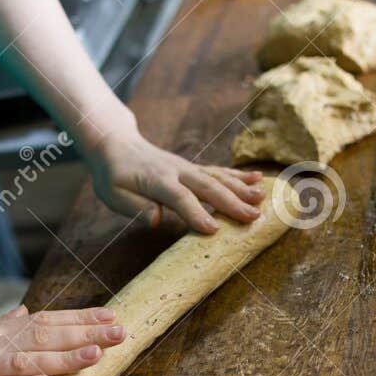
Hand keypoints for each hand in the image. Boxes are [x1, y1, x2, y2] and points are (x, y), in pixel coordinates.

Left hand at [85, 129, 264, 233]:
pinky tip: (258, 178)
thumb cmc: (113, 175)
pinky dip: (239, 175)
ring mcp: (188, 168)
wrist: (116, 144)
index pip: (180, 198)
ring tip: (263, 197)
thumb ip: (134, 206)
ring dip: (242, 188)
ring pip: (218, 177)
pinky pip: (219, 171)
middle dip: (232, 203)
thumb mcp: (112, 195)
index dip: (196, 214)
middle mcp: (177, 171)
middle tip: (253, 217)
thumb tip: (154, 219)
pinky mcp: (193, 168)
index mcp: (157, 180)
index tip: (214, 230)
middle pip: (207, 187)